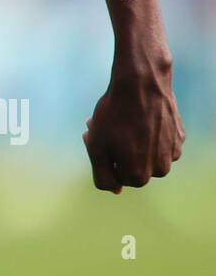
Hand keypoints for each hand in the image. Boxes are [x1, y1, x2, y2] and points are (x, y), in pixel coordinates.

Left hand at [83, 61, 184, 193]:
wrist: (141, 84)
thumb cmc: (114, 115)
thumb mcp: (97, 148)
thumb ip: (103, 176)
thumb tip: (116, 191)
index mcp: (138, 176)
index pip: (114, 177)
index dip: (103, 157)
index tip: (99, 138)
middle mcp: (160, 170)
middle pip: (130, 166)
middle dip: (117, 150)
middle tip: (107, 128)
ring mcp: (172, 153)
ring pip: (145, 153)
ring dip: (132, 142)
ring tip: (122, 120)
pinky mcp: (179, 137)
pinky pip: (158, 141)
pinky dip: (148, 132)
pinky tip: (141, 117)